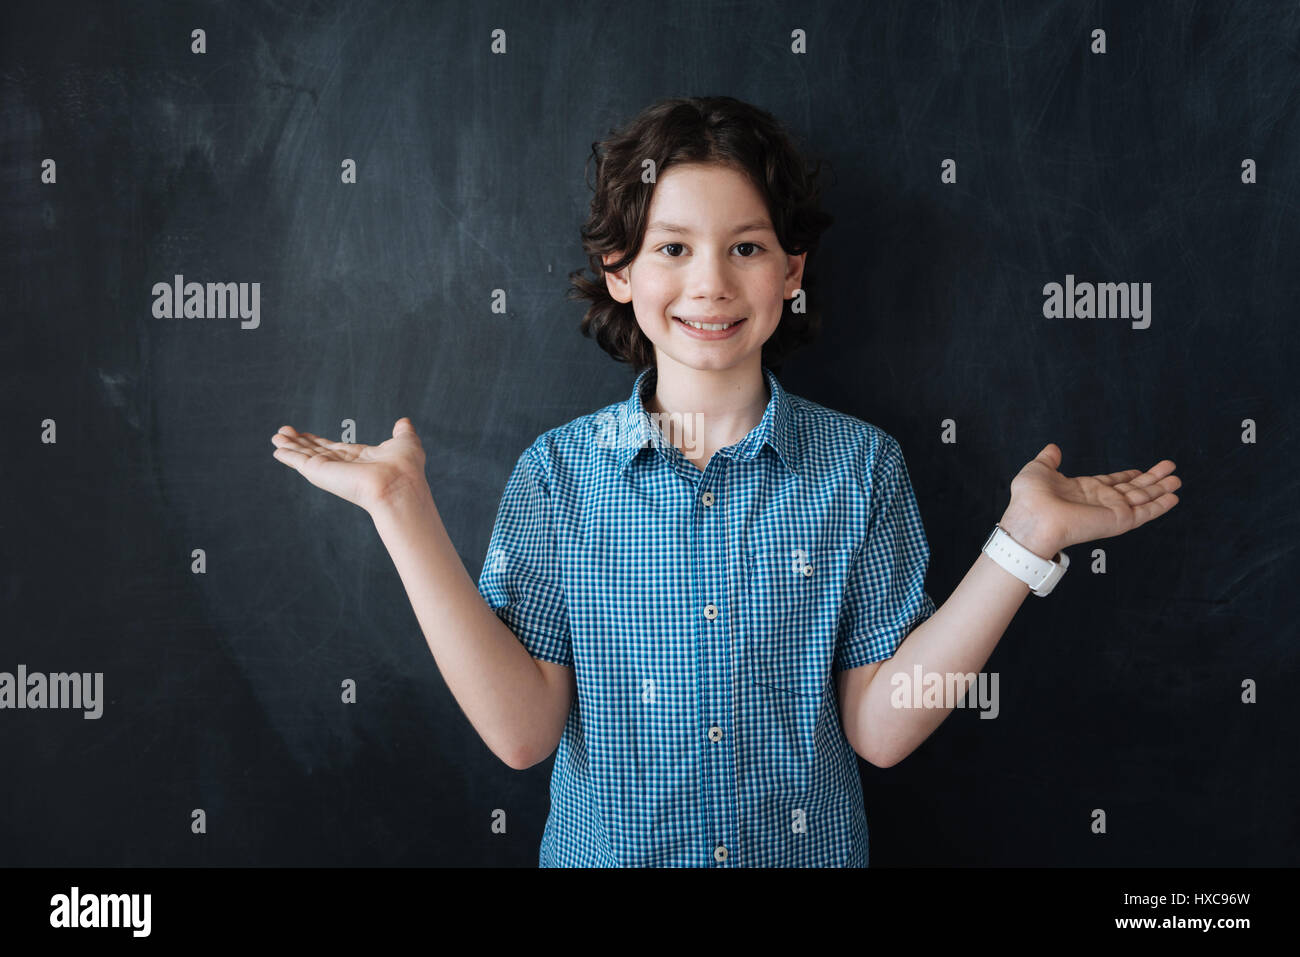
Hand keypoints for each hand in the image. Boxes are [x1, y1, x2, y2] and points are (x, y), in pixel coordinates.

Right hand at [269, 417, 427, 512]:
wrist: (398, 485)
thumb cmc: (405, 467)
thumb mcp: (405, 442)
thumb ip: (402, 432)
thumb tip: (404, 421)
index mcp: (360, 459)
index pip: (334, 449)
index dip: (318, 441)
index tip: (305, 434)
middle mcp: (343, 466)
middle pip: (316, 451)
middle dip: (300, 442)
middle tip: (283, 432)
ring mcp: (330, 471)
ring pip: (305, 456)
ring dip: (290, 446)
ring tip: (275, 436)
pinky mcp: (319, 472)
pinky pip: (299, 461)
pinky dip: (288, 454)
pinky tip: (277, 448)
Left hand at [998, 443, 1180, 557]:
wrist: (1033, 518)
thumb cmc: (1029, 498)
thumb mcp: (1038, 469)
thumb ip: (1049, 459)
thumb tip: (1053, 448)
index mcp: (1084, 490)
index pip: (1112, 482)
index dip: (1128, 476)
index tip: (1142, 471)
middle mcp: (1100, 501)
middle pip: (1132, 489)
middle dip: (1152, 479)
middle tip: (1171, 468)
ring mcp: (1110, 511)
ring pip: (1143, 499)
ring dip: (1161, 489)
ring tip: (1178, 480)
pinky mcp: (1118, 520)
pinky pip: (1144, 512)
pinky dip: (1160, 506)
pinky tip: (1173, 498)